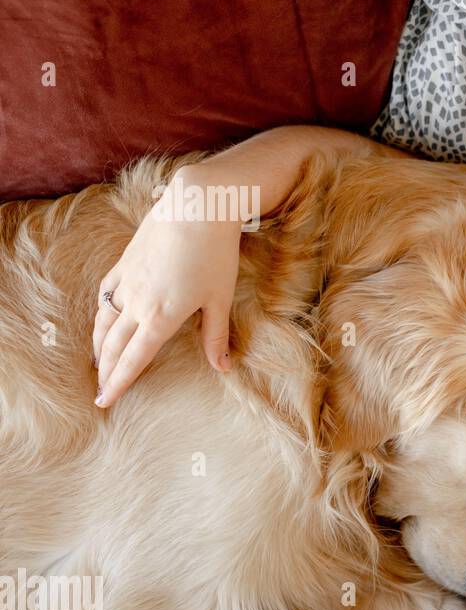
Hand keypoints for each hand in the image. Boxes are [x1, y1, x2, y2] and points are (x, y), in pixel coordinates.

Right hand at [92, 167, 244, 407]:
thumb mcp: (220, 299)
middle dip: (106, 370)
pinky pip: (106, 294)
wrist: (196, 209)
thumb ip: (216, 336)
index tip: (106, 401)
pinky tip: (101, 319)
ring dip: (99, 346)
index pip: (134, 359)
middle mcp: (137, 304)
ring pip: (104, 321)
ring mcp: (128, 282)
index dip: (119, 382)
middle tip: (100, 391)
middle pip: (114, 345)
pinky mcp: (124, 263)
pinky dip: (101, 313)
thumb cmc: (215, 255)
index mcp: (161, 318)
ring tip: (97, 363)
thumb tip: (223, 368)